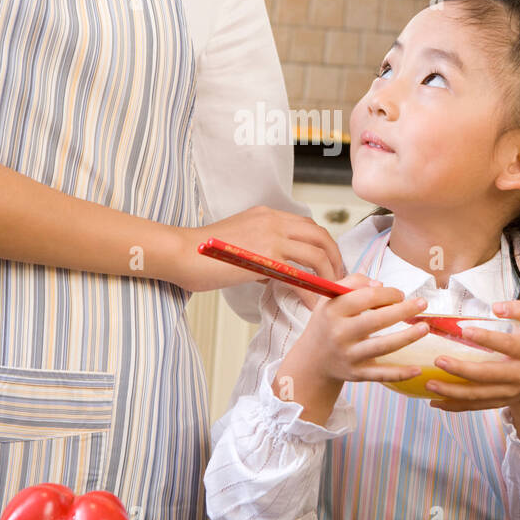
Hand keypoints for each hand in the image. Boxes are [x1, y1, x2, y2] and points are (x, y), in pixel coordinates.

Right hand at [175, 205, 345, 300]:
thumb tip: (275, 273)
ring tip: (331, 293)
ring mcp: (271, 236)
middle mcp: (273, 221)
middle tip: (338, 279)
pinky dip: (313, 290)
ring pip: (317, 252)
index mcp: (266, 215)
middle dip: (335, 257)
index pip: (307, 225)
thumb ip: (260, 253)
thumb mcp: (237, 245)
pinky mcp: (266, 257)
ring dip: (330, 274)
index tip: (328, 264)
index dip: (323, 244)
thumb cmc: (202, 254)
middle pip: (319, 235)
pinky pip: (301, 274)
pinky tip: (314, 305)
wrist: (182, 253)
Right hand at [295, 274, 431, 384]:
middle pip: (376, 320)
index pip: (365, 297)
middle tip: (422, 303)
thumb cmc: (328, 323)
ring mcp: (348, 356)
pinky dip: (400, 374)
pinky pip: (381, 375)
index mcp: (333, 311)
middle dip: (402, 310)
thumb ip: (352, 283)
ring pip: (382, 347)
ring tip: (425, 327)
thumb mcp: (330, 299)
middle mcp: (340, 333)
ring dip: (407, 337)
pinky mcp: (356, 374)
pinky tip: (417, 369)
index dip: (387, 293)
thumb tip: (380, 284)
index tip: (400, 294)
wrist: (312, 360)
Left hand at [422, 301, 519, 415]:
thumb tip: (497, 307)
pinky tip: (435, 401)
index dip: (487, 338)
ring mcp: (508, 392)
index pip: (507, 345)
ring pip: (478, 395)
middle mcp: (519, 375)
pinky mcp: (499, 402)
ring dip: (453, 391)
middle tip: (439, 360)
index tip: (465, 329)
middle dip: (462, 369)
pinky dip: (455, 406)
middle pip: (488, 374)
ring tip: (429, 384)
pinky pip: (475, 406)